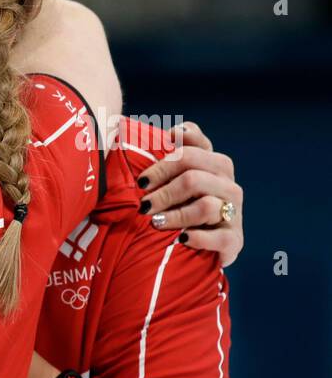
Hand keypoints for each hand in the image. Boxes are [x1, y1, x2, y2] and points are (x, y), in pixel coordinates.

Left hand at [136, 121, 243, 266]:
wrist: (195, 246)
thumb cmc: (178, 207)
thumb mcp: (170, 181)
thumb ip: (167, 155)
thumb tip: (161, 131)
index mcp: (212, 164)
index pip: (194, 147)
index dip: (167, 159)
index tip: (144, 178)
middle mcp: (226, 184)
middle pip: (194, 177)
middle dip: (163, 190)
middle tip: (143, 204)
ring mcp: (233, 212)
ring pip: (206, 206)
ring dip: (176, 215)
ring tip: (155, 222)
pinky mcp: (234, 240)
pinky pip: (220, 238)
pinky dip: (200, 238)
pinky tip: (182, 239)